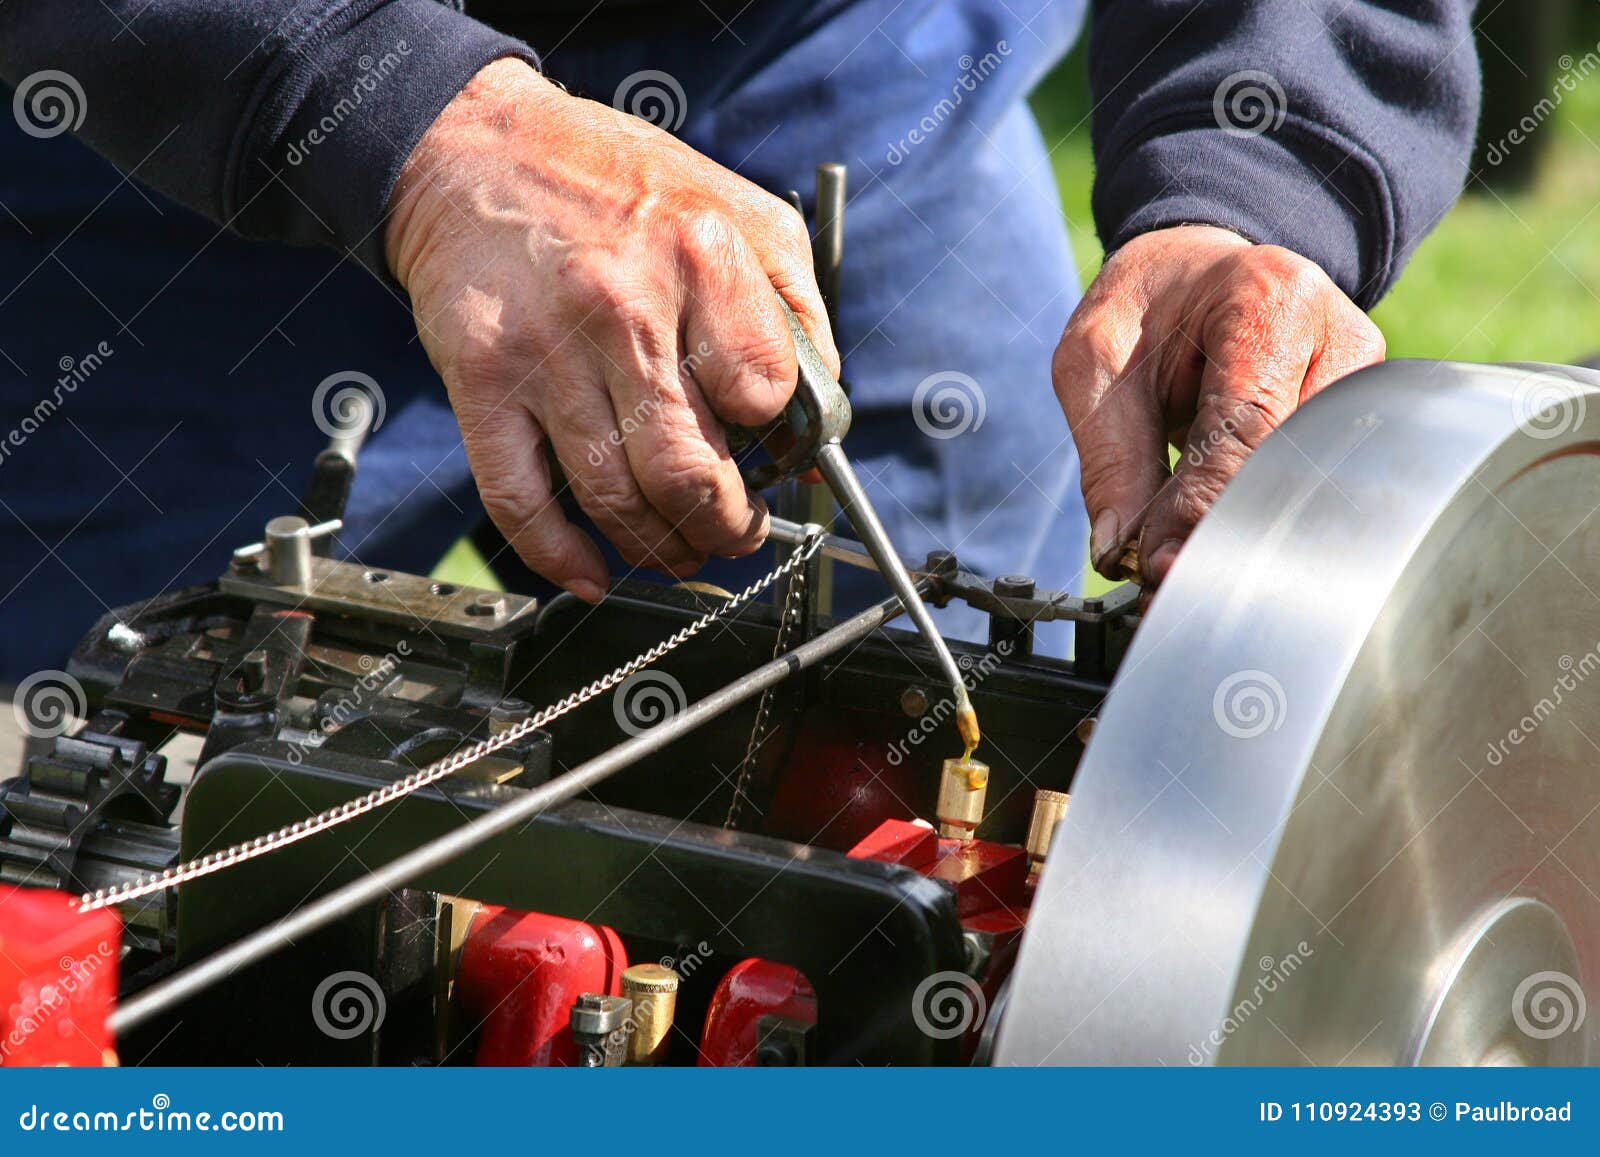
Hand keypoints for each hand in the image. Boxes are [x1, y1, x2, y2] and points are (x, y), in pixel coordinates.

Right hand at [384, 59, 837, 601]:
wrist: (472, 151)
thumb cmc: (615, 185)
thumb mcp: (737, 209)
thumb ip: (794, 307)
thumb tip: (816, 415)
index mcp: (698, 256)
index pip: (761, 392)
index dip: (777, 443)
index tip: (774, 460)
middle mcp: (621, 308)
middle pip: (688, 471)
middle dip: (726, 527)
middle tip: (735, 533)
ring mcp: (544, 354)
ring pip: (613, 499)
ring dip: (659, 549)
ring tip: (680, 550)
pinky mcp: (482, 384)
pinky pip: (518, 500)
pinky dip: (557, 556)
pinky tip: (591, 572)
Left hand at [1052, 225, 1384, 588]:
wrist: (1189, 271)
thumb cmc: (1143, 308)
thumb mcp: (1095, 362)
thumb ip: (1111, 455)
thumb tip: (1120, 552)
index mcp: (1269, 297)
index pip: (1247, 422)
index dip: (1206, 500)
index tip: (1163, 560)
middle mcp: (1336, 334)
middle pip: (1289, 461)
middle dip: (1226, 525)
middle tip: (1165, 580)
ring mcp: (1360, 378)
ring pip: (1310, 482)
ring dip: (1248, 529)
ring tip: (1185, 566)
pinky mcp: (1357, 414)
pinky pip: (1314, 481)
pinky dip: (1264, 517)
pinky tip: (1223, 542)